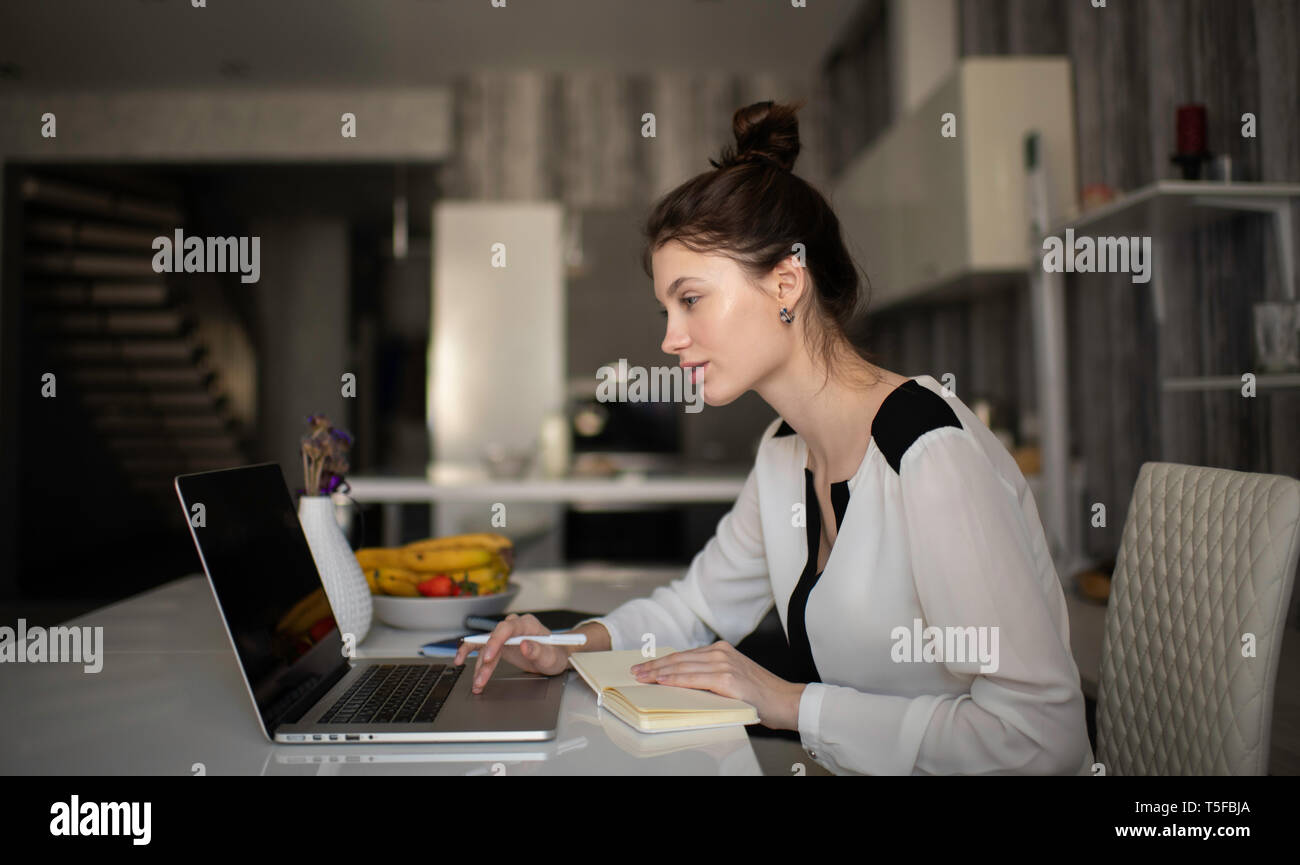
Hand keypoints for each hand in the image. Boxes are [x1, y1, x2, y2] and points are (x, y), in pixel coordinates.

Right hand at [452, 613, 570, 692]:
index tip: (488, 657)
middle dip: (484, 661)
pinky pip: (483, 648)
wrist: (556, 657)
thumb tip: (524, 644)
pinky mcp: (501, 644)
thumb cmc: (555, 655)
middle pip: (493, 640)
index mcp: (527, 624)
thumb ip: (538, 650)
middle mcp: (514, 626)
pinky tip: (462, 663)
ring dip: (478, 666)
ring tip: (476, 683)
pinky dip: (473, 658)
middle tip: (480, 678)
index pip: (507, 628)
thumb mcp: (550, 657)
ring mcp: (506, 635)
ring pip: (485, 647)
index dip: (495, 641)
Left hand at [629, 641, 803, 730]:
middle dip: (654, 667)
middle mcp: (721, 653)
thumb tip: (682, 686)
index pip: (683, 656)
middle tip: (635, 673)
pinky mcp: (727, 679)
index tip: (644, 668)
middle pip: (679, 660)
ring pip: (683, 668)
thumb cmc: (761, 695)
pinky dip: (675, 680)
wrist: (786, 701)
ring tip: (642, 678)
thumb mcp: (731, 680)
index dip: (661, 663)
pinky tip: (662, 682)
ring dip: (659, 673)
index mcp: (721, 651)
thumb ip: (709, 678)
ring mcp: (724, 664)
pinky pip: (694, 679)